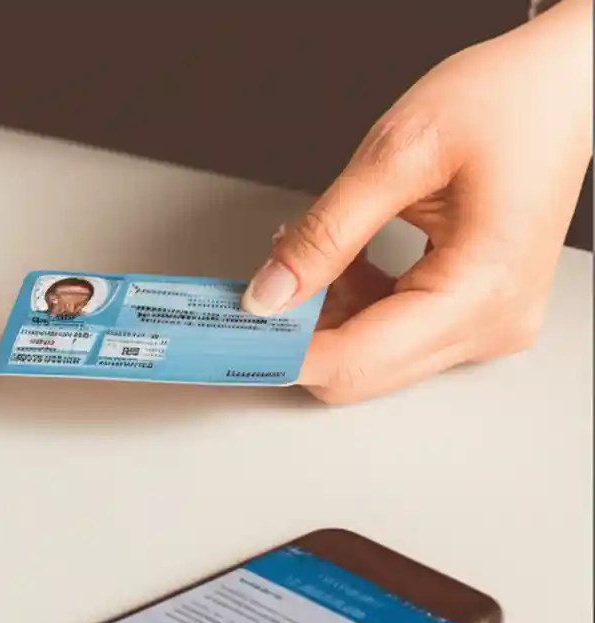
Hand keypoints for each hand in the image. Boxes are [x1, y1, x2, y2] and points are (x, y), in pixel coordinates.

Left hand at [241, 0, 591, 403]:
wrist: (564, 85)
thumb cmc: (507, 102)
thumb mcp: (397, 156)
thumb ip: (326, 233)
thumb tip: (268, 294)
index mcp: (481, 289)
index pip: (356, 361)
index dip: (281, 353)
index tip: (228, 338)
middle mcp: (491, 323)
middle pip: (361, 368)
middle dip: (297, 331)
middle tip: (248, 286)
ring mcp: (487, 322)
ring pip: (371, 353)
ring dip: (323, 310)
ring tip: (307, 243)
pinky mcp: (476, 311)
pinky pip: (394, 330)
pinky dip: (353, 298)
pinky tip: (340, 255)